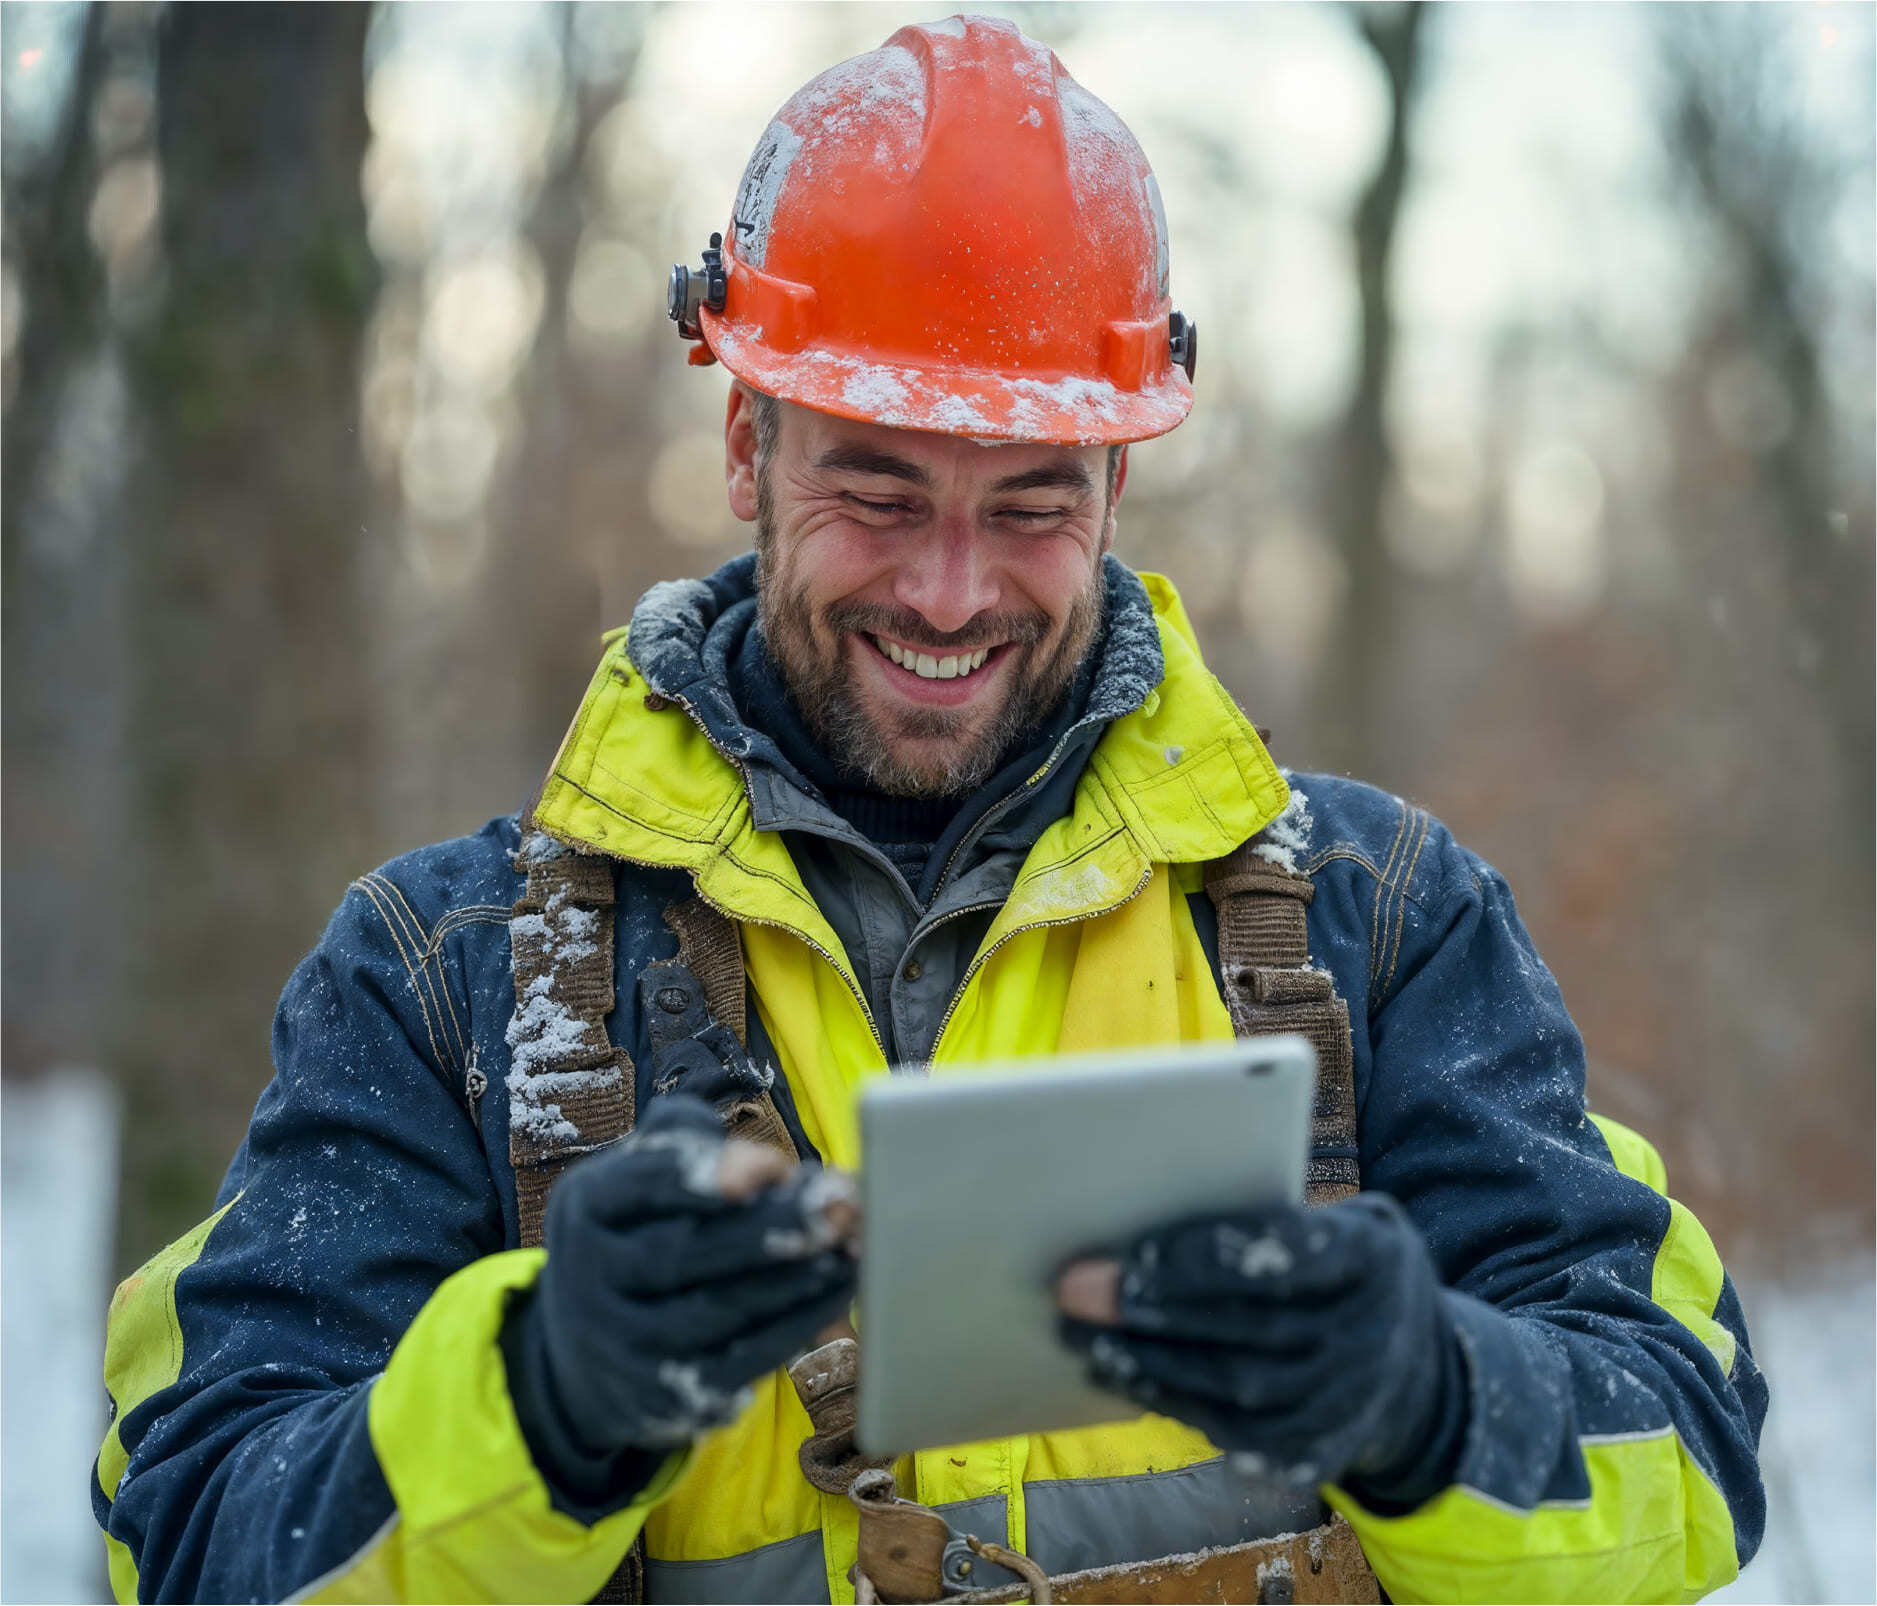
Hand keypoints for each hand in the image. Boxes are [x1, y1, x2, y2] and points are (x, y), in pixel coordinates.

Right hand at [508, 1096, 858, 1475]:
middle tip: (837, 1206)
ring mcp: (623, 1347)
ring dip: (793, 1278)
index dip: (707, 1174)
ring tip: (850, 1244)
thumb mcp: (638, 1178)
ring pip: (715, 1311)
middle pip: (683, 1253)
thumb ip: (690, 1142)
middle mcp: (589, 1278)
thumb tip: (767, 1166)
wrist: (586, 1354)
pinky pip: (738, 1361)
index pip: (642, 1185)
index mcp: (587, 1206)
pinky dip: (796, 1323)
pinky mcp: (665, 1398)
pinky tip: (839, 1287)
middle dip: (769, 1228)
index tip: (772, 1164)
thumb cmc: (638, 1235)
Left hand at [1056, 1193, 1465, 1501]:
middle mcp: (1370, 1338)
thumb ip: (1271, 1218)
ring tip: (1079, 1334)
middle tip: (1076, 1290)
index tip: (1133, 1252)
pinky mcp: (1313, 1454)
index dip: (1206, 1258)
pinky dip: (1168, 1400)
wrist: (1411, 1367)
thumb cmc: (1340, 1267)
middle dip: (1154, 1309)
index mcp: (1374, 1259)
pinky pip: (1231, 1433)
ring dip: (1147, 1361)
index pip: (1286, 1258)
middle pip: (1249, 1328)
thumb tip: (1151, 1204)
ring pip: (1234, 1389)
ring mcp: (1345, 1406)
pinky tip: (1116, 1373)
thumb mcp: (1338, 1220)